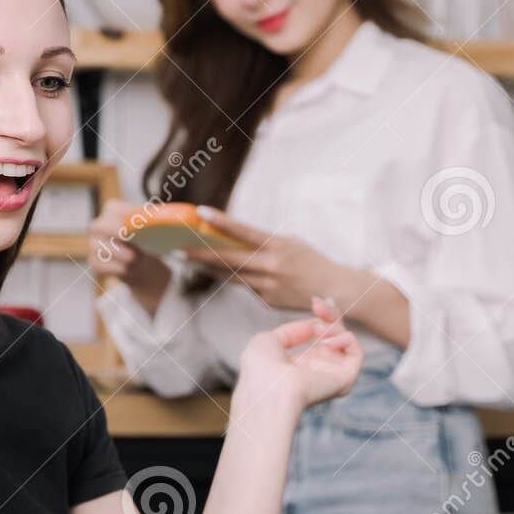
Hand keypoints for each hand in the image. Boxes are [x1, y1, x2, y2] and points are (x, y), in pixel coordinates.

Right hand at [89, 199, 170, 315]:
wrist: (140, 263)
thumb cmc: (147, 240)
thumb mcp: (154, 229)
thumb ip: (161, 221)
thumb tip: (187, 218)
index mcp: (113, 211)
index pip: (113, 208)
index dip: (123, 214)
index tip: (137, 222)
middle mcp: (99, 226)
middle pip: (98, 226)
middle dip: (113, 231)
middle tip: (128, 237)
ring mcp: (93, 245)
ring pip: (98, 248)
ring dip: (119, 254)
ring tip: (134, 258)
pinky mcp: (95, 263)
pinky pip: (100, 266)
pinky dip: (116, 268)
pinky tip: (127, 269)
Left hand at [187, 206, 356, 313]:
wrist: (335, 291)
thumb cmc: (310, 261)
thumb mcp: (290, 243)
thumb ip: (263, 242)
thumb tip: (232, 239)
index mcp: (278, 246)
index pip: (243, 231)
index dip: (220, 221)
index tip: (200, 212)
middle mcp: (272, 267)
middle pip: (229, 260)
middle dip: (201, 255)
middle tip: (178, 249)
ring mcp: (268, 287)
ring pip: (232, 276)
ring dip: (210, 268)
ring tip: (191, 259)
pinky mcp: (267, 302)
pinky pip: (247, 288)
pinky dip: (239, 280)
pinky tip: (232, 275)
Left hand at [237, 297, 361, 411]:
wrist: (269, 388)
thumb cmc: (261, 369)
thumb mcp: (269, 340)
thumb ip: (293, 331)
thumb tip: (314, 325)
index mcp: (301, 365)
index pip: (321, 338)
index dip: (322, 317)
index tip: (315, 302)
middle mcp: (320, 370)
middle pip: (337, 335)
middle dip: (330, 315)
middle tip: (318, 304)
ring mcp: (333, 375)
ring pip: (346, 340)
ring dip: (334, 325)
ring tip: (317, 328)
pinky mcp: (345, 379)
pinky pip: (356, 352)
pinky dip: (345, 338)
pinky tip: (327, 341)